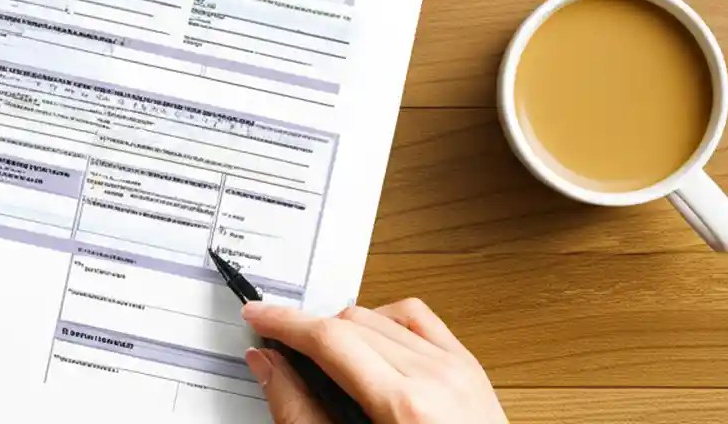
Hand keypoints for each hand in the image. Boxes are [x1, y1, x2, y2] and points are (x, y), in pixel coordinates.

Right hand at [241, 299, 506, 423]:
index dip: (285, 322)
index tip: (259, 316)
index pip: (330, 338)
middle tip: (282, 347)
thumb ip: (300, 412)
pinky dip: (386, 322)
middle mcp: (436, 378)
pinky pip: (418, 318)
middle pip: (351, 321)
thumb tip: (269, 366)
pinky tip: (372, 345)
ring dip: (344, 328)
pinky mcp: (469, 367)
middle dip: (309, 329)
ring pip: (380, 315)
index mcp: (405, 406)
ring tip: (327, 357)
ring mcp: (457, 369)